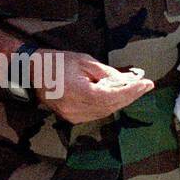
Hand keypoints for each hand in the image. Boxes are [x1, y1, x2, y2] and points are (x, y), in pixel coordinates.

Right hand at [37, 50, 154, 123]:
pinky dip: (108, 105)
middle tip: (144, 86)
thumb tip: (128, 79)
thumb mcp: (84, 61)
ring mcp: (72, 116)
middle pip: (111, 106)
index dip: (132, 91)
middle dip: (130, 96)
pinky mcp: (71, 118)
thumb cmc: (56, 61)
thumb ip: (107, 73)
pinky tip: (115, 95)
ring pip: (105, 112)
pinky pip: (96, 113)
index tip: (147, 84)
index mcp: (77, 92)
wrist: (31, 71)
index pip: (111, 96)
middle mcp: (75, 109)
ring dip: (120, 101)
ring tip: (133, 89)